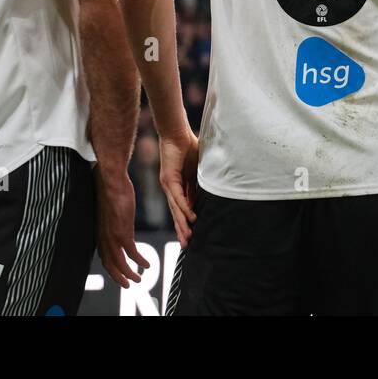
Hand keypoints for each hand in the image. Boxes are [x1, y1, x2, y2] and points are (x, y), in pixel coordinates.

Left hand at [95, 167, 147, 287]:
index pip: (103, 255)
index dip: (111, 266)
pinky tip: (148, 265)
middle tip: (128, 284)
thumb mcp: (107, 204)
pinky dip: (140, 262)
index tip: (119, 272)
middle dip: (118, 277)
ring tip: (139, 280)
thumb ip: (110, 212)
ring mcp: (112, 236)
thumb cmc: (108, 186)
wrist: (110, 180)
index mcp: (99, 231)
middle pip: (109, 264)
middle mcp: (103, 237)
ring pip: (120, 263)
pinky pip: (132, 253)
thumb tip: (113, 208)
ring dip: (129, 274)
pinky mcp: (123, 232)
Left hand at [158, 129, 198, 246]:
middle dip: (182, 230)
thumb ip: (200, 184)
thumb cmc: (189, 147)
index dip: (186, 223)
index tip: (191, 237)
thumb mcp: (198, 171)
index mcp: (177, 187)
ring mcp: (168, 184)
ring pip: (176, 209)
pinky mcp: (168, 178)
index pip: (182, 209)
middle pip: (176, 213)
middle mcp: (170, 189)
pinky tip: (191, 218)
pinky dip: (184, 208)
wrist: (177, 132)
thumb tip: (209, 197)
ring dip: (182, 224)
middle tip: (186, 246)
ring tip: (188, 238)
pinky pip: (178, 197)